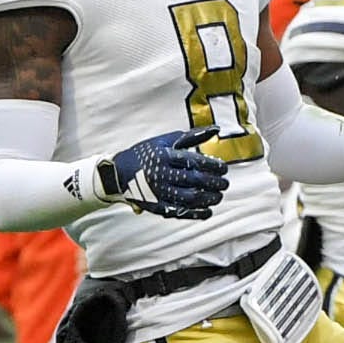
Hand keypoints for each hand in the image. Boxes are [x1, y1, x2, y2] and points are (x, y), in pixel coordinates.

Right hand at [99, 127, 227, 218]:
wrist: (118, 173)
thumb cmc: (146, 154)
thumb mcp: (166, 141)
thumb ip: (191, 136)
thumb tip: (215, 129)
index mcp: (164, 156)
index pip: (195, 162)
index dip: (213, 166)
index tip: (223, 168)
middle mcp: (161, 174)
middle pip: (194, 180)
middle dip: (214, 183)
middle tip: (225, 183)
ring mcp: (158, 192)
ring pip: (189, 198)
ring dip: (209, 198)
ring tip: (218, 196)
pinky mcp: (156, 206)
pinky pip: (179, 211)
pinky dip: (196, 213)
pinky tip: (208, 211)